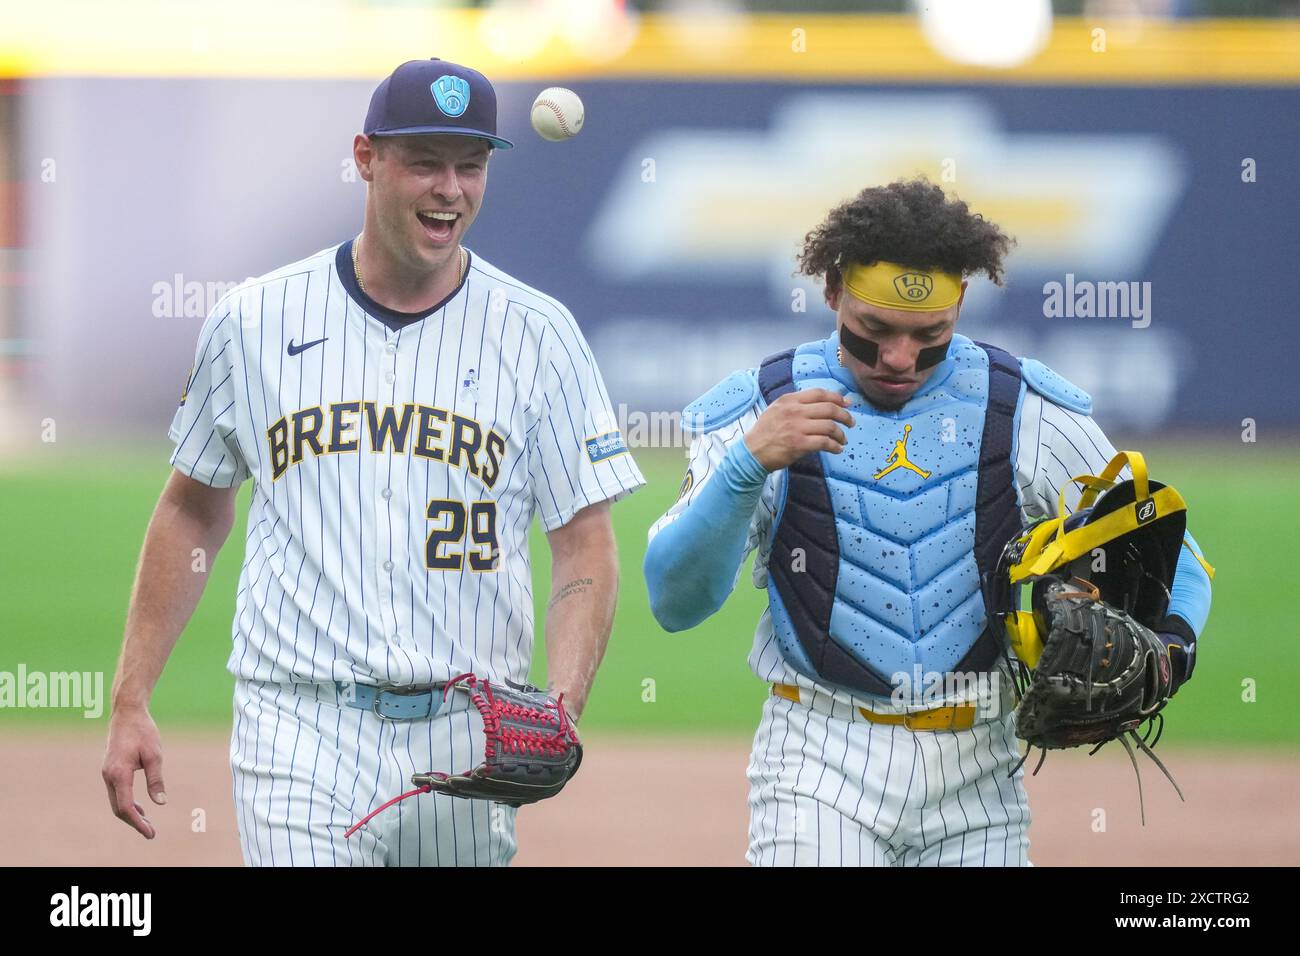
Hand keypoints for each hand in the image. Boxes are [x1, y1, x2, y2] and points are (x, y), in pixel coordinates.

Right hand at [102, 705, 166, 838]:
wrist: (127, 713)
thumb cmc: (143, 731)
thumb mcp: (155, 755)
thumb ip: (156, 780)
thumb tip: (161, 803)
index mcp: (119, 773)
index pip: (126, 806)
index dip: (138, 823)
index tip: (150, 832)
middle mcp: (108, 776)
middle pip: (118, 808)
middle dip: (134, 822)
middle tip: (151, 832)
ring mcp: (107, 773)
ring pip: (116, 801)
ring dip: (130, 813)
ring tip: (146, 823)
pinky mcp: (110, 770)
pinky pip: (116, 792)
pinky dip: (126, 802)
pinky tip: (140, 807)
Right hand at [743, 388, 854, 471]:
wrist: (752, 452)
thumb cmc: (765, 432)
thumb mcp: (776, 409)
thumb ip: (796, 404)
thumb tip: (821, 404)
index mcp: (789, 400)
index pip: (819, 393)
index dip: (837, 397)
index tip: (847, 403)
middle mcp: (795, 411)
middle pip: (829, 409)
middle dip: (844, 415)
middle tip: (850, 422)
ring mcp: (797, 428)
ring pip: (829, 426)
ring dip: (841, 434)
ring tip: (843, 439)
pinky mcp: (799, 444)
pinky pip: (824, 443)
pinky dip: (835, 446)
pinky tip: (837, 449)